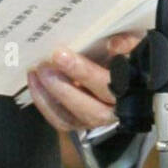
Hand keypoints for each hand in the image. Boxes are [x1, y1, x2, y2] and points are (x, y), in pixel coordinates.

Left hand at [27, 31, 143, 132]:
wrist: (126, 73)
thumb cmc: (127, 56)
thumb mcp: (133, 46)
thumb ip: (127, 44)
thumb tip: (113, 44)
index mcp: (130, 94)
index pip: (107, 86)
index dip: (83, 72)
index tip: (60, 54)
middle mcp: (112, 113)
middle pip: (88, 109)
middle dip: (63, 87)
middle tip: (43, 65)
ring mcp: (93, 121)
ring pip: (70, 118)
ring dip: (49, 96)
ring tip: (35, 71)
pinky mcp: (78, 123)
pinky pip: (58, 119)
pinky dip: (43, 101)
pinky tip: (34, 80)